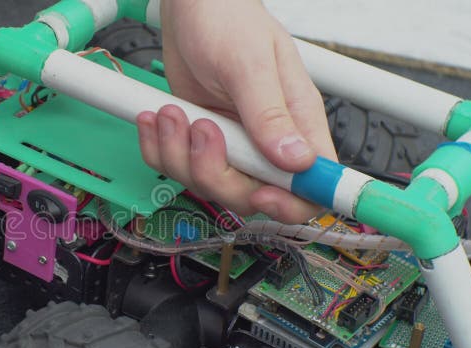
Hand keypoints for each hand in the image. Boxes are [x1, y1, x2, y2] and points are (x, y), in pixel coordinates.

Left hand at [136, 0, 336, 223]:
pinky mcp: (197, 142)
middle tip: (200, 129)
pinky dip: (159, 148)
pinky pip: (176, 167)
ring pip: (207, 185)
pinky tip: (157, 117)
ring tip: (173, 112)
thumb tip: (296, 160)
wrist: (190, 8)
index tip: (261, 193)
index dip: (292, 204)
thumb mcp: (250, 64)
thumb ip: (270, 113)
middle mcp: (266, 140)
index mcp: (297, 122)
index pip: (313, 185)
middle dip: (216, 173)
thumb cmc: (229, 21)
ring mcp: (230, 145)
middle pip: (250, 196)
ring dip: (179, 155)